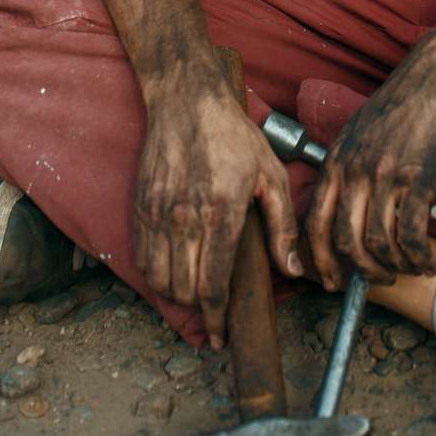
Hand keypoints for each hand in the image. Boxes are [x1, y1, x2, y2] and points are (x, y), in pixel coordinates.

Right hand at [134, 66, 302, 346]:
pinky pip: (142, 257)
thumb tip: (293, 270)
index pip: (212, 285)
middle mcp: (186, 218)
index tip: (220, 335)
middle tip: (212, 316)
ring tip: (193, 297)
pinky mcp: (141, 205)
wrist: (187, 100)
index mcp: (222, 213)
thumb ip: (282, 226)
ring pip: (160, 278)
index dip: (215, 319)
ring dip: (176, 296)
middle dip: (198, 311)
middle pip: (184, 289)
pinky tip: (171, 275)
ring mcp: (159, 212)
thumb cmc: (234, 135)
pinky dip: (154, 276)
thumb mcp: (271, 174)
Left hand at [306, 31, 435, 289]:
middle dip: (361, 272)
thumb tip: (344, 213)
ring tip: (408, 269)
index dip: (321, 260)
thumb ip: (347, 170)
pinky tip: (426, 260)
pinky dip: (418, 256)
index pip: (315, 223)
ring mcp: (385, 176)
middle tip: (378, 280)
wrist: (435, 78)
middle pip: (345, 242)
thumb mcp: (357, 134)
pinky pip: (411, 235)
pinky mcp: (417, 179)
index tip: (330, 282)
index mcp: (335, 161)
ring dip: (394, 267)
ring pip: (378, 244)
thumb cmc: (400, 107)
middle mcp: (354, 172)